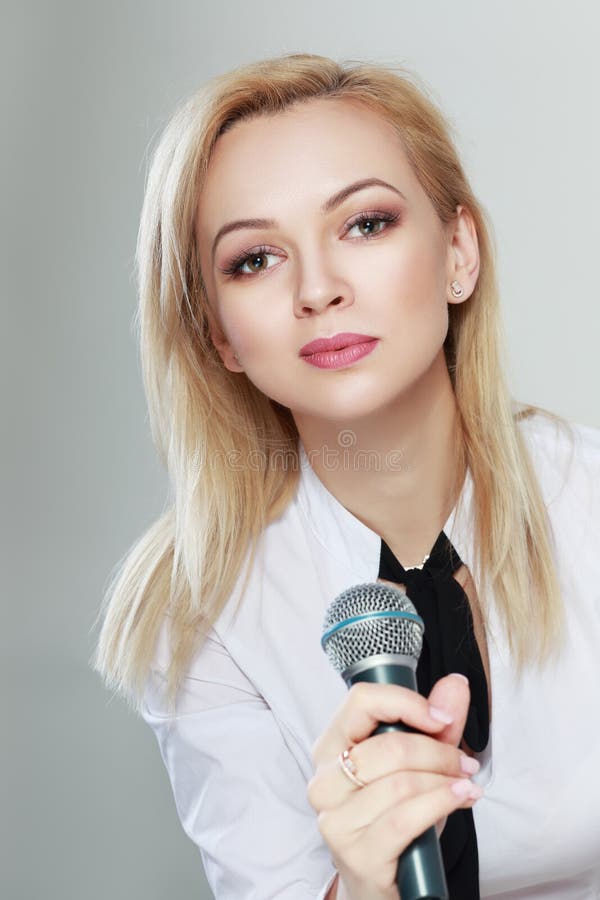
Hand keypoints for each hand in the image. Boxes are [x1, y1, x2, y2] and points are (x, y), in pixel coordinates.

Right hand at [307, 674, 481, 899]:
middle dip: (437, 752)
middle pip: (387, 747)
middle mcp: (324, 780)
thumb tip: (456, 683)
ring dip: (444, 781)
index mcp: (331, 746)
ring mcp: (335, 820)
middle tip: (463, 763)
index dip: (406, 703)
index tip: (441, 718)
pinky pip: (404, 819)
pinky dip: (440, 804)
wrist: (384, 886)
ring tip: (465, 785)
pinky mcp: (355, 854)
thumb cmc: (395, 819)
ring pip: (399, 783)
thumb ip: (436, 724)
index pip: (360, 702)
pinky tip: (460, 799)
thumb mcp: (420, 767)